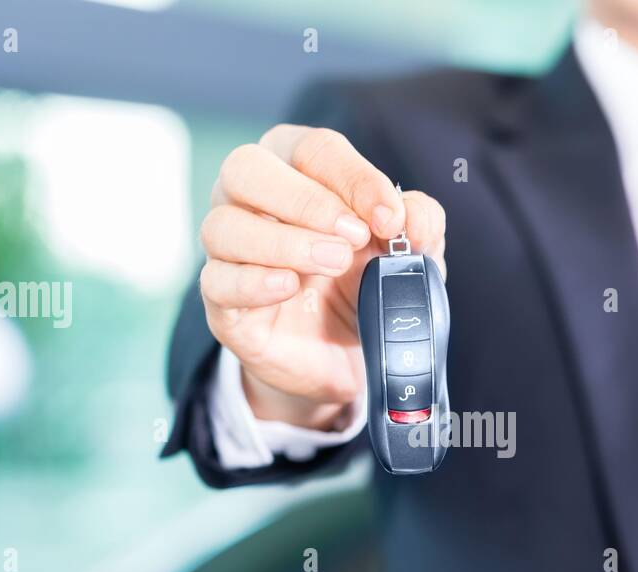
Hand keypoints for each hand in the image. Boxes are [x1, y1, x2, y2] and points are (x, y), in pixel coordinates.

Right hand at [198, 125, 445, 429]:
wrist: (345, 356)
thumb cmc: (365, 284)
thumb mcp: (409, 252)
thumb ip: (419, 222)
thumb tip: (412, 217)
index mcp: (297, 170)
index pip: (313, 149)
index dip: (354, 178)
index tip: (389, 217)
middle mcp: (251, 200)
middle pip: (247, 168)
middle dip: (305, 199)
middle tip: (353, 237)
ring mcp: (229, 250)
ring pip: (224, 225)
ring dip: (284, 241)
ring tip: (333, 264)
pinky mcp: (222, 301)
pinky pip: (218, 281)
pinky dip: (254, 281)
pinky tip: (289, 286)